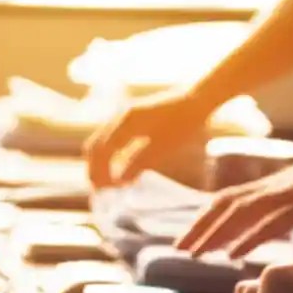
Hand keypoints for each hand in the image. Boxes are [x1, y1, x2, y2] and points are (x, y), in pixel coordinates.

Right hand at [83, 88, 211, 187]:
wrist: (197, 100)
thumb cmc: (183, 123)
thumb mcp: (163, 146)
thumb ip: (140, 163)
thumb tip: (120, 180)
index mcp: (125, 122)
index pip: (101, 151)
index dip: (101, 173)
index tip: (109, 191)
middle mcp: (120, 117)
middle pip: (94, 146)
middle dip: (95, 169)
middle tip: (102, 191)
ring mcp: (123, 116)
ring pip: (101, 143)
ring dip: (102, 163)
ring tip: (110, 183)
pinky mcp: (131, 119)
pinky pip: (111, 140)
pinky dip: (110, 156)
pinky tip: (120, 169)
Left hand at [177, 132, 292, 257]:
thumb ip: (286, 206)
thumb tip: (273, 222)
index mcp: (270, 187)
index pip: (226, 202)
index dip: (204, 220)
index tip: (187, 240)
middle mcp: (270, 188)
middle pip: (223, 206)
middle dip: (199, 228)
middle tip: (178, 250)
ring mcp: (285, 193)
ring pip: (238, 213)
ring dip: (213, 234)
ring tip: (194, 255)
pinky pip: (270, 221)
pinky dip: (249, 237)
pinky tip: (234, 253)